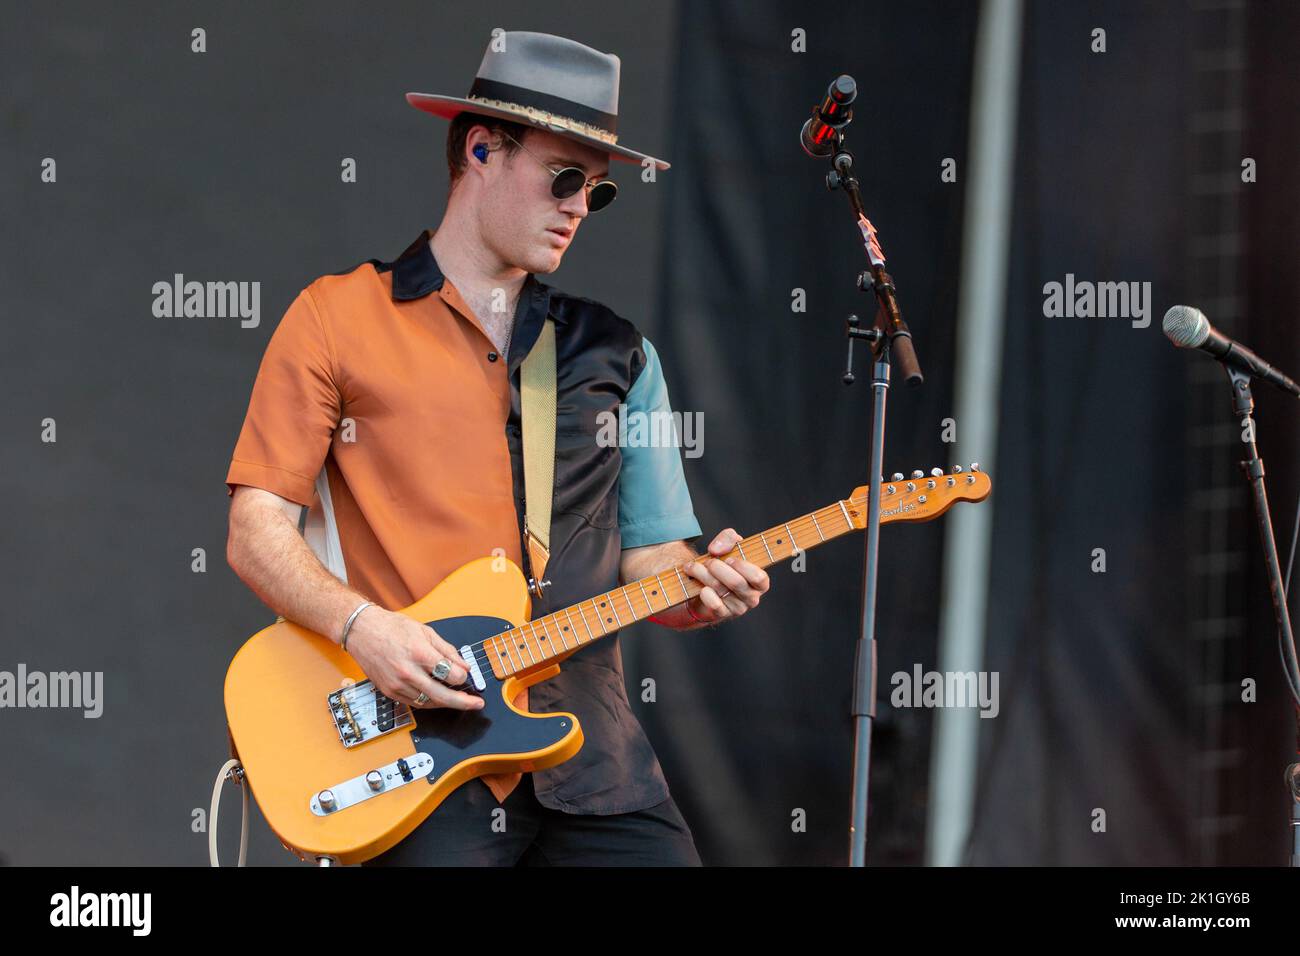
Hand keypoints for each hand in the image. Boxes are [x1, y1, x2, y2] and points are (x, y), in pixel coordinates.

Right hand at [344, 606, 484, 710]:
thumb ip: (447, 650)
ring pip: (428, 702)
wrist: (362, 631)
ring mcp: (397, 684)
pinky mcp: (389, 692)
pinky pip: (414, 703)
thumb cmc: (392, 628)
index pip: (451, 674)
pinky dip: (428, 702)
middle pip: (442, 695)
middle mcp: (408, 672)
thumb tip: (464, 666)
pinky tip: (437, 698)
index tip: (465, 674)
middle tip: (476, 704)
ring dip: (445, 703)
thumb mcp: (425, 631)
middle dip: (462, 702)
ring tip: (457, 700)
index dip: (462, 676)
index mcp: (419, 653)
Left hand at [683, 528, 770, 624]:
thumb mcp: (730, 546)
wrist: (705, 586)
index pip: (759, 577)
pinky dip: (705, 593)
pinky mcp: (723, 614)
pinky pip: (715, 605)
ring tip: (693, 567)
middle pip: (736, 582)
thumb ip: (728, 538)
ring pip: (721, 589)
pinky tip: (700, 587)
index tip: (729, 559)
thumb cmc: (724, 565)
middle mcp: (752, 597)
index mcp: (760, 582)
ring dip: (703, 574)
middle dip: (717, 567)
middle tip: (708, 562)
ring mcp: (738, 607)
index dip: (743, 567)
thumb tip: (716, 550)